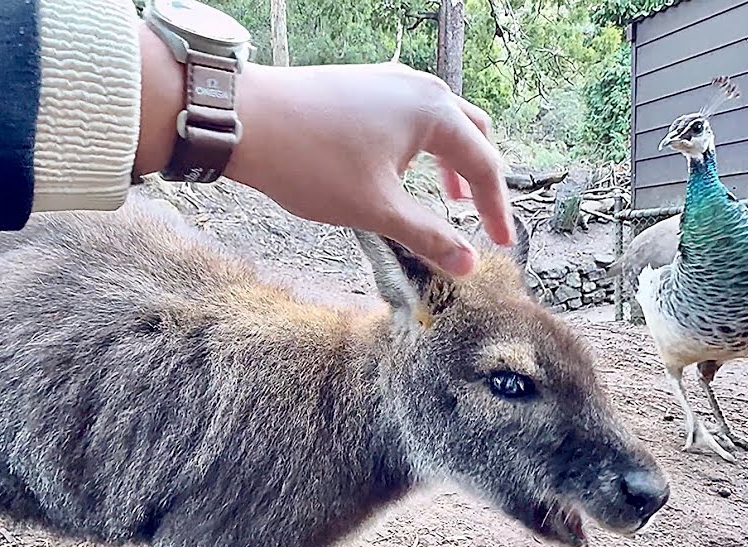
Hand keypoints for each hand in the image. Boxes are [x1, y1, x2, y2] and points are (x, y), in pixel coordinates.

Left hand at [136, 26, 513, 276]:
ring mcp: (389, 80)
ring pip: (440, 120)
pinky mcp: (362, 84)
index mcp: (434, 112)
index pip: (483, 164)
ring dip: (451, 161)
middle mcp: (419, 87)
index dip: (496, 209)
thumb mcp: (376, 209)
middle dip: (480, 178)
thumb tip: (469, 265)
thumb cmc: (310, 161)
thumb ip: (427, 236)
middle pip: (471, 133)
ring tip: (447, 198)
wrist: (244, 117)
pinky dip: (422, 145)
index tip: (503, 244)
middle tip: (482, 217)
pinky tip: (401, 171)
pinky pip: (410, 113)